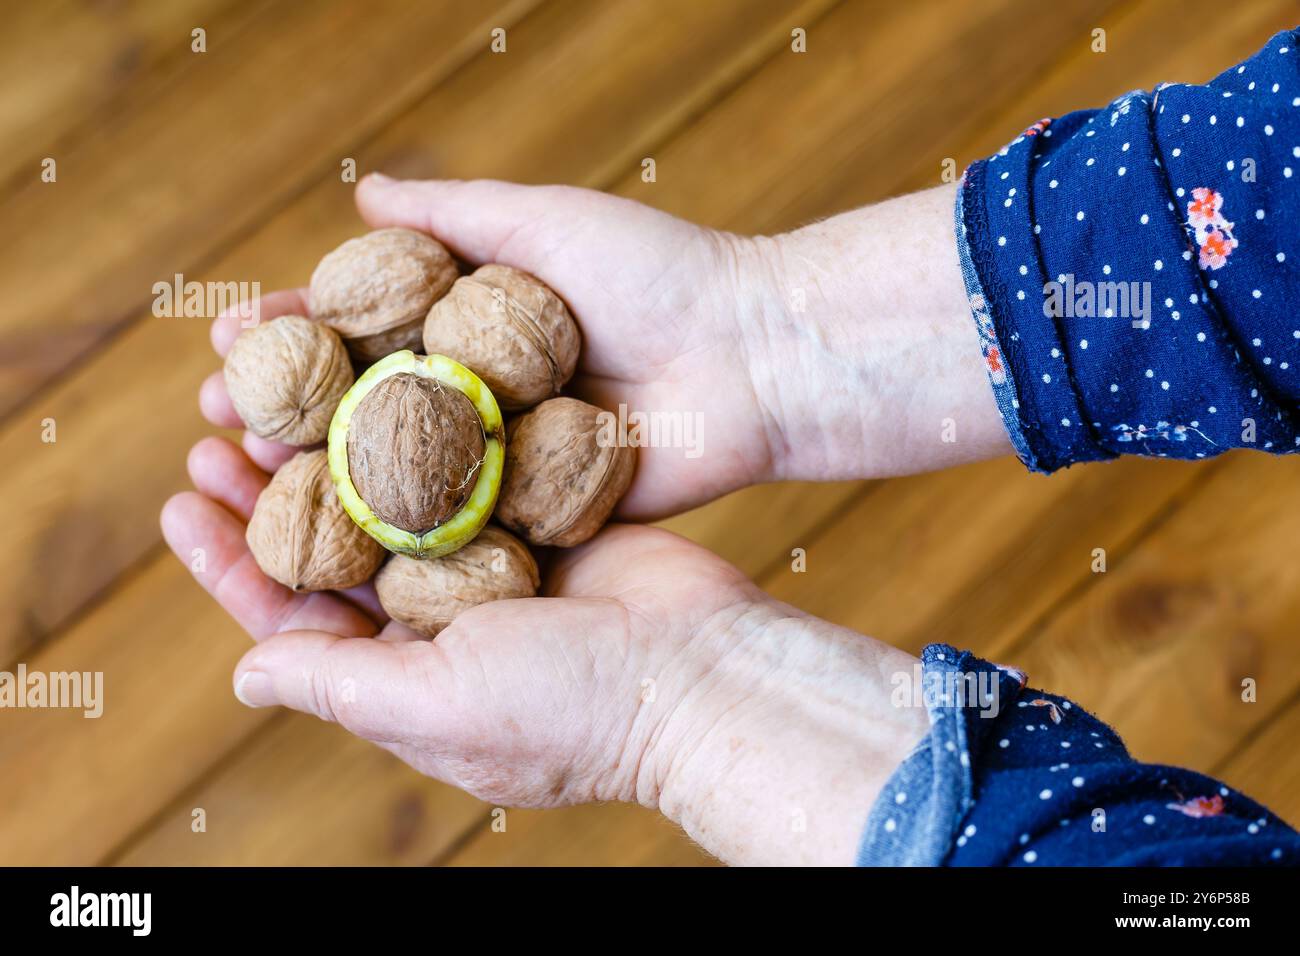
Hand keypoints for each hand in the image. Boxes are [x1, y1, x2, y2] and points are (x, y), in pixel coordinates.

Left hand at [161, 437, 926, 864]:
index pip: (291, 613)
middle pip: (335, 540)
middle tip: (222, 422)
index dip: (231, 558)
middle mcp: (439, 616)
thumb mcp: (436, 705)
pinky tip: (390, 377)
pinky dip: (425, 428)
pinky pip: (468, 466)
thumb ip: (337, 684)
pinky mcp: (542, 518)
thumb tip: (243, 673)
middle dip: (273, 485)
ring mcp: (493, 563)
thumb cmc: (570, 707)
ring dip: (339, 442)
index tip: (186, 501)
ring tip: (289, 387)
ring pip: (393, 492)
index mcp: (402, 670)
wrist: (702, 671)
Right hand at [201, 177, 1008, 526]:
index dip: (297, 334)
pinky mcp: (543, 513)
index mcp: (480, 325)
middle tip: (216, 412)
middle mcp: (485, 394)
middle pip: (368, 406)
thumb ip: (457, 211)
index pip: (366, 329)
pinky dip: (397, 530)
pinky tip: (329, 535)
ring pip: (400, 471)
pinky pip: (462, 524)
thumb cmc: (662, 274)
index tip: (231, 333)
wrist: (755, 358)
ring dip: (320, 474)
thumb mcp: (548, 222)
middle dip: (288, 409)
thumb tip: (362, 190)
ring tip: (243, 469)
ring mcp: (509, 458)